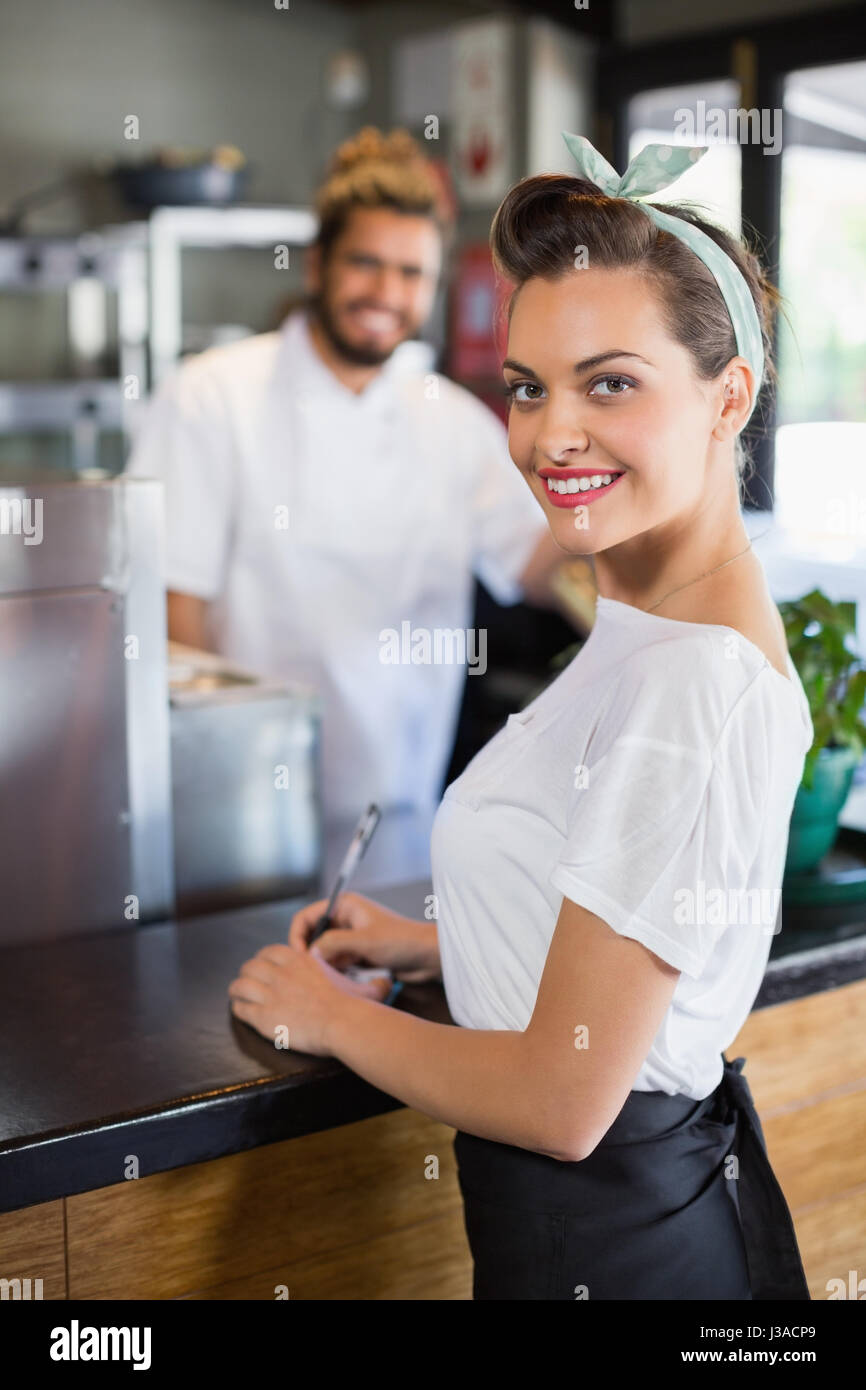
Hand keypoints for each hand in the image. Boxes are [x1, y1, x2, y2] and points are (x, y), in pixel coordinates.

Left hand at [228, 941, 390, 1055]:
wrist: (343, 1024)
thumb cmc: (354, 1007)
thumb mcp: (366, 988)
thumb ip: (374, 982)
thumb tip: (387, 982)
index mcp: (300, 961)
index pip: (270, 952)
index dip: (264, 960)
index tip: (264, 968)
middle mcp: (281, 973)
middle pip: (251, 966)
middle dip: (248, 973)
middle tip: (249, 983)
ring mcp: (270, 994)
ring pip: (240, 985)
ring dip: (237, 990)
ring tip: (238, 996)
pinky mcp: (263, 1016)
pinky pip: (240, 1008)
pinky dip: (238, 1008)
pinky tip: (241, 1011)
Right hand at [289, 891, 439, 982]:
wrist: (427, 957)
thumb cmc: (402, 941)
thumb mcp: (364, 941)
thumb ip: (334, 943)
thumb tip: (310, 953)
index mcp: (344, 906)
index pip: (306, 917)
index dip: (297, 935)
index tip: (297, 957)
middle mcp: (344, 919)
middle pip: (312, 935)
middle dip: (309, 953)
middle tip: (309, 972)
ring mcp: (350, 938)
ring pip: (323, 952)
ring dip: (322, 965)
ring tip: (325, 979)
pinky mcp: (357, 954)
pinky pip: (335, 963)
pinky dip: (333, 972)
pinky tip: (338, 982)